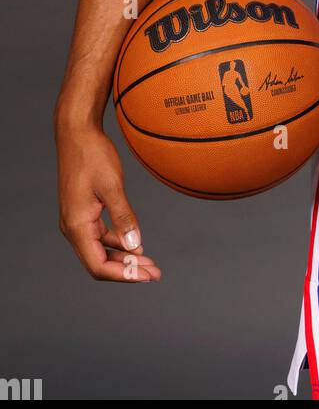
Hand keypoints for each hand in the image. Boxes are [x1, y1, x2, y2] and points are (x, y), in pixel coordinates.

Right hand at [56, 120, 161, 281]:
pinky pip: (101, 236)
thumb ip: (123, 218)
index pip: (98, 266)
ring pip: (101, 250)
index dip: (123, 275)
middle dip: (127, 270)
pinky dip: (118, 243)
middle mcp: (74, 228)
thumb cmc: (92, 155)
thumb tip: (135, 246)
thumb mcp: (112, 186)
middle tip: (155, 273)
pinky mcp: (84, 212)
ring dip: (124, 258)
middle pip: (99, 262)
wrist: (77, 133)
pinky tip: (135, 244)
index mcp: (77, 226)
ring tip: (150, 262)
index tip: (147, 275)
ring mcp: (78, 220)